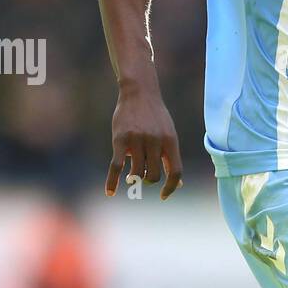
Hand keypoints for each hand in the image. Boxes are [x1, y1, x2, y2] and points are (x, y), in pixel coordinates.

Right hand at [106, 80, 183, 199]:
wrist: (139, 92)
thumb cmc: (155, 117)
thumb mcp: (168, 135)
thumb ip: (171, 158)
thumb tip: (177, 184)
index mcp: (170, 142)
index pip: (175, 172)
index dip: (171, 187)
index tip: (163, 195)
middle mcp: (155, 141)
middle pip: (154, 175)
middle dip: (148, 180)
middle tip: (141, 176)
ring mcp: (137, 140)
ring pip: (137, 172)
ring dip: (134, 179)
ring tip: (131, 176)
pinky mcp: (120, 140)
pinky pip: (116, 166)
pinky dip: (112, 182)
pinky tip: (110, 192)